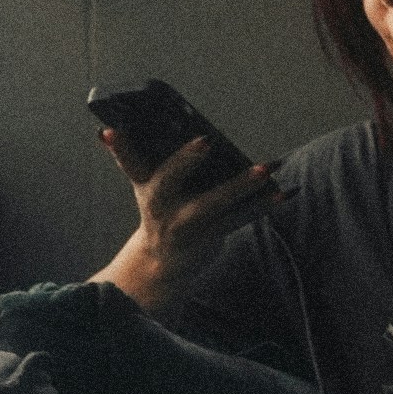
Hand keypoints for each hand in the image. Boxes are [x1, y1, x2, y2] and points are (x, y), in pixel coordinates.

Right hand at [92, 133, 271, 303]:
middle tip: (205, 141)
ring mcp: (183, 225)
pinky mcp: (209, 237)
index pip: (128, 162)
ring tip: (266, 167)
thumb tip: (186, 129)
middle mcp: (159, 206)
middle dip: (185, 161)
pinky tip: (283, 192)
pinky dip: (263, 205)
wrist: (163, 264)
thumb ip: (163, 160)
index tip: (109, 131)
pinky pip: (239, 219)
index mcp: (145, 187)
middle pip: (168, 181)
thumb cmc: (164, 211)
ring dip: (241, 185)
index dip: (119, 147)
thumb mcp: (153, 187)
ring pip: (214, 203)